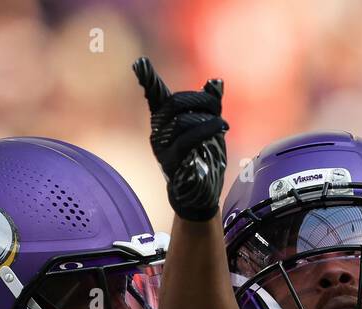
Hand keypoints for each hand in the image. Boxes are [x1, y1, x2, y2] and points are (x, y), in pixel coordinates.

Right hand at [132, 56, 227, 220]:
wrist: (201, 192)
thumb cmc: (204, 157)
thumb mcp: (210, 127)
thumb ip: (210, 105)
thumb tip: (216, 81)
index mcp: (165, 119)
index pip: (154, 95)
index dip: (147, 79)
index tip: (139, 62)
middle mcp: (159, 131)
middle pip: (174, 102)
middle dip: (198, 99)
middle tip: (216, 105)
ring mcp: (162, 147)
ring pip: (182, 121)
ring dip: (206, 118)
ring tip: (222, 124)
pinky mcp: (171, 161)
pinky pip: (188, 140)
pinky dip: (207, 130)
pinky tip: (221, 127)